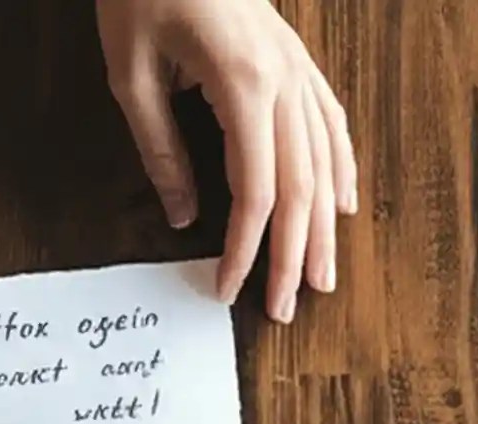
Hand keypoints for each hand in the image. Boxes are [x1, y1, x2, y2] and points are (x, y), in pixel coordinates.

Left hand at [96, 0, 357, 322]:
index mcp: (244, 86)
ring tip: (326, 277)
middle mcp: (285, 81)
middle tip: (287, 309)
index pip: (256, 193)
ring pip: (325, 161)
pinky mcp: (294, 59)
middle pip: (301, 187)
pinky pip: (330, 122)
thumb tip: (183, 216)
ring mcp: (298, 68)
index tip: (226, 289)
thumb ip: (160, 150)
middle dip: (296, 256)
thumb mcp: (131, 75)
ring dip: (326, 225)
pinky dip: (341, 167)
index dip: (244, 250)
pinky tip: (346, 202)